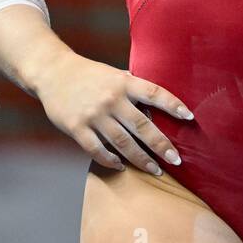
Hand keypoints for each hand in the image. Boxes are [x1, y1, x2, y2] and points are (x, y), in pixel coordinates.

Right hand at [34, 55, 191, 174]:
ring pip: (123, 142)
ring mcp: (94, 115)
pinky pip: (97, 149)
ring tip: (155, 170)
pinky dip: (110, 160)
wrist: (52, 72)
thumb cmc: (89, 74)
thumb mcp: (114, 74)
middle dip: (161, 145)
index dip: (174, 105)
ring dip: (141, 159)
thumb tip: (158, 104)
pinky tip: (121, 166)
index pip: (155, 93)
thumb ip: (132, 89)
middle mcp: (111, 99)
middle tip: (177, 160)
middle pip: (142, 125)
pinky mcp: (77, 127)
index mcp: (123, 83)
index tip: (190, 118)